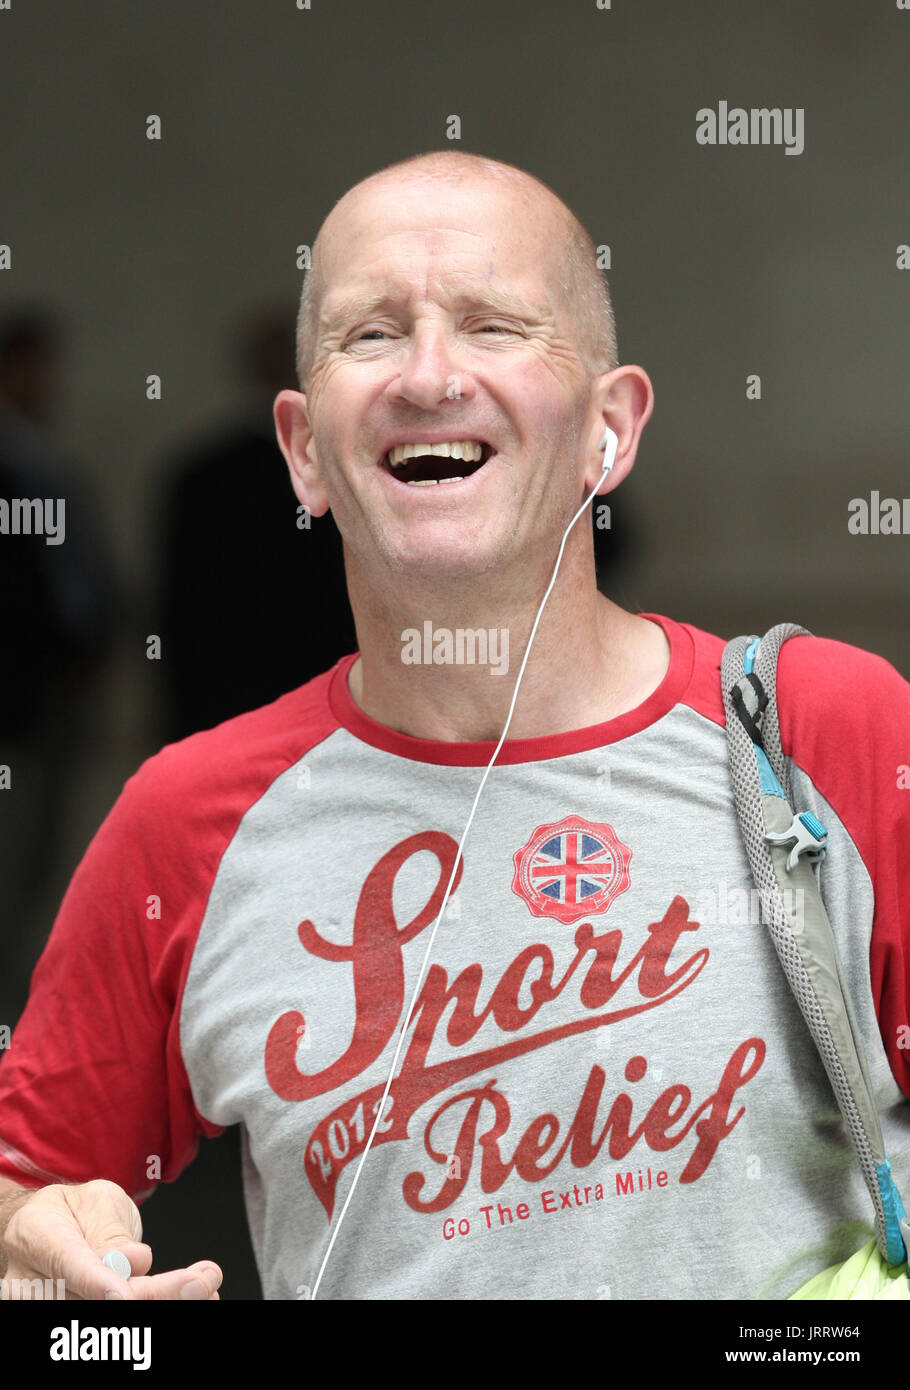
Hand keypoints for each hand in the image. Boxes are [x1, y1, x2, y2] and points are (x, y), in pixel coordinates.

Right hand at [1, 1178, 222, 1299]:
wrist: (53, 1228)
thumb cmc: (74, 1209)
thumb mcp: (96, 1200)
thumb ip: (110, 1231)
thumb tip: (134, 1262)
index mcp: (37, 1237)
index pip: (70, 1265)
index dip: (99, 1283)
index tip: (127, 1296)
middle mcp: (39, 1282)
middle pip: (99, 1298)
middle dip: (156, 1293)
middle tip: (201, 1281)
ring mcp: (59, 1303)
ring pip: (116, 1312)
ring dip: (169, 1299)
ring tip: (209, 1284)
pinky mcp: (87, 1312)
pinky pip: (126, 1315)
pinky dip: (166, 1301)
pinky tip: (201, 1295)